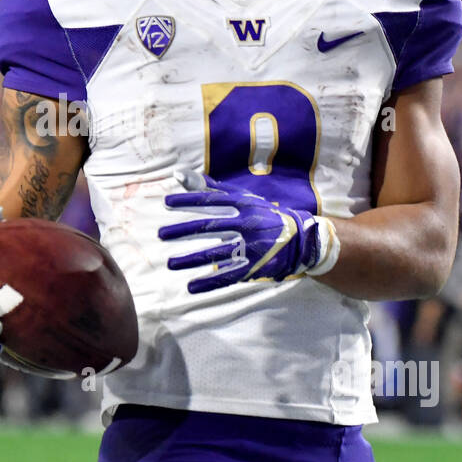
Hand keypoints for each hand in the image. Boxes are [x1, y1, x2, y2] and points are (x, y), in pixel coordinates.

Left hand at [158, 171, 337, 293]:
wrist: (300, 238)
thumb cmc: (263, 214)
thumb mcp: (242, 197)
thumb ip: (211, 188)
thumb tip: (179, 175)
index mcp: (244, 204)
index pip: (211, 200)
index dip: (188, 201)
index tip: (166, 203)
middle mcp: (247, 223)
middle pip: (210, 226)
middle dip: (183, 230)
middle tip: (161, 234)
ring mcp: (251, 246)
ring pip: (216, 253)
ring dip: (191, 259)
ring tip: (170, 263)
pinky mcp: (255, 267)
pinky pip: (228, 276)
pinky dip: (209, 282)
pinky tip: (190, 287)